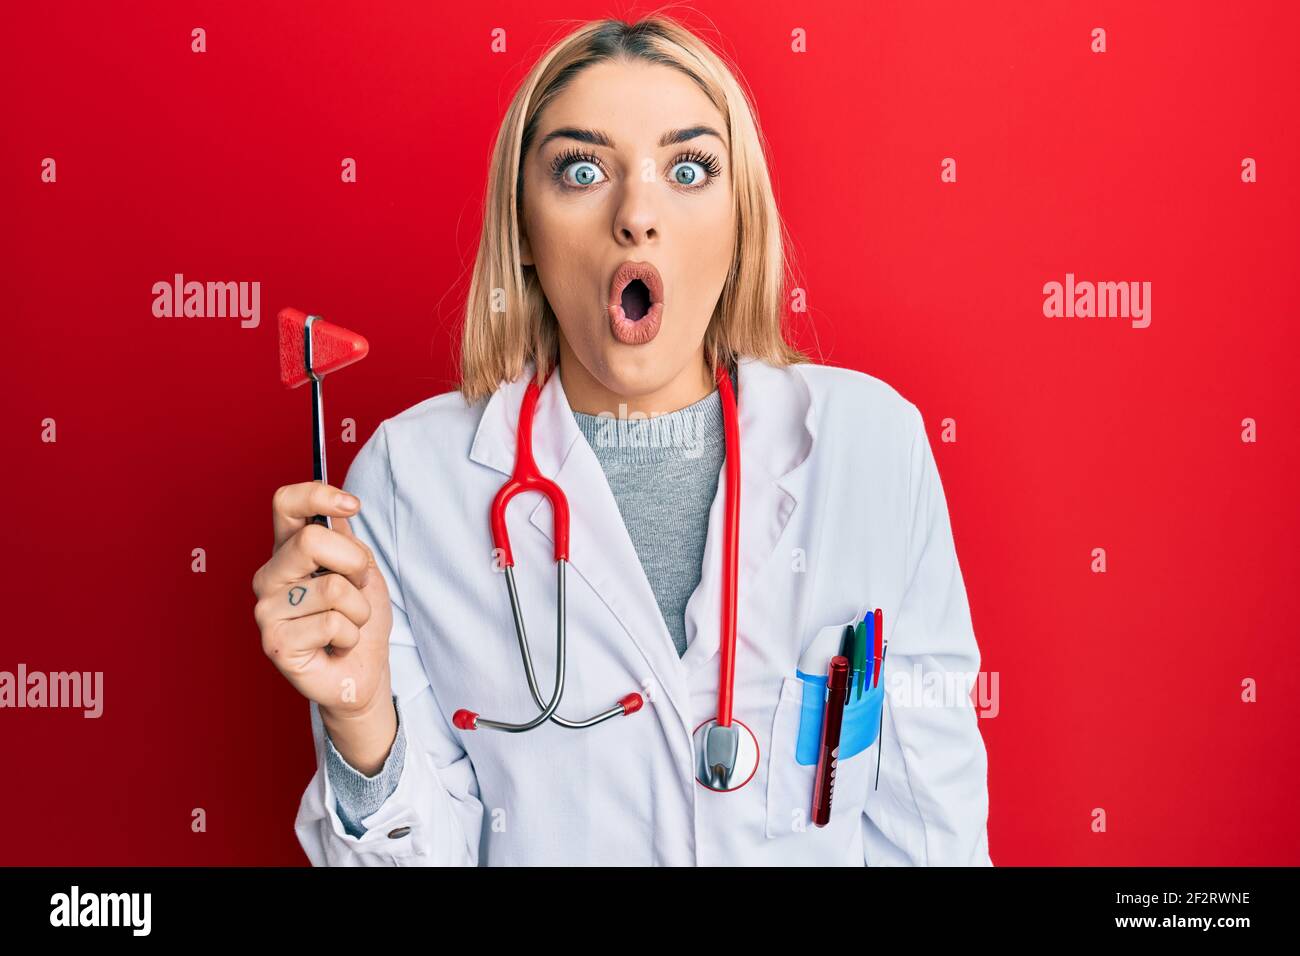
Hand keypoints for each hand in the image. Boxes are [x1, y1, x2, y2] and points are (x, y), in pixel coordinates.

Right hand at [252, 482, 394, 720]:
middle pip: (312, 541)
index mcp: (287, 551)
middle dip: (355, 564)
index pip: (285, 504)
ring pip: (333, 588)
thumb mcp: (362, 570)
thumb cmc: (358, 618)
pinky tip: (337, 645)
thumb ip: (345, 541)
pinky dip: (351, 635)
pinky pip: (333, 624)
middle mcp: (270, 576)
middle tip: (358, 587)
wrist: (361, 670)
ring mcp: (267, 610)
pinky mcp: (276, 644)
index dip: (318, 495)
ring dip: (359, 609)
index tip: (351, 505)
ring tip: (348, 624)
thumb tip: (336, 513)